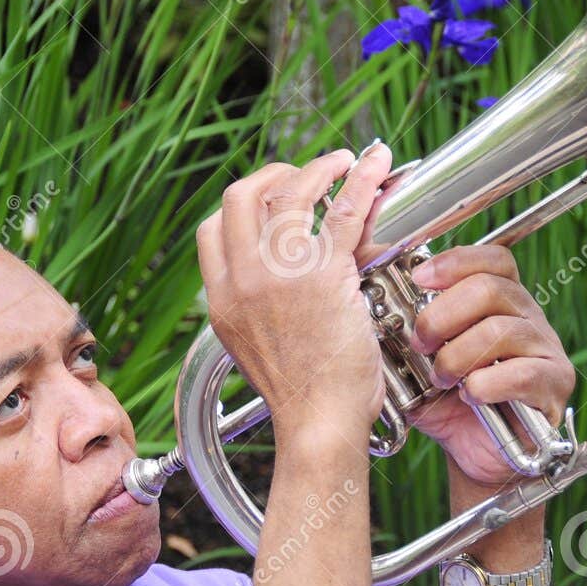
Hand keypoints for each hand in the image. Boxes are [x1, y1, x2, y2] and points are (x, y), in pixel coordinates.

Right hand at [196, 144, 394, 445]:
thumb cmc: (301, 395)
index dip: (241, 205)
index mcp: (221, 299)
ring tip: (343, 163)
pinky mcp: (325, 275)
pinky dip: (362, 180)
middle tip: (304, 175)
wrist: (319, 423)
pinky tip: (375, 164)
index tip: (269, 199)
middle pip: (241, 197)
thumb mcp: (254, 346)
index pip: (211, 229)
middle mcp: (243, 281)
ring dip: (320, 167)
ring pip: (290, 193)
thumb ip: (254, 306)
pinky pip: (344, 211)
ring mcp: (281, 275)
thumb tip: (277, 277)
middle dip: (273, 174)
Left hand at [402, 244, 575, 488]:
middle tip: (420, 344)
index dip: (455, 262)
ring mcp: (546, 349)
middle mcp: (528, 318)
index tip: (418, 277)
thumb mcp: (416, 359)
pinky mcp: (553, 385)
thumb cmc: (445, 401)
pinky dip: (486, 384)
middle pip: (492, 289)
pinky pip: (522, 372)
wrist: (470, 453)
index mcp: (500, 302)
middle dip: (443, 315)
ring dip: (458, 355)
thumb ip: (402, 328)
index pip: (493, 260)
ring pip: (502, 331)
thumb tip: (371, 296)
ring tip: (441, 378)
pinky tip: (470, 395)